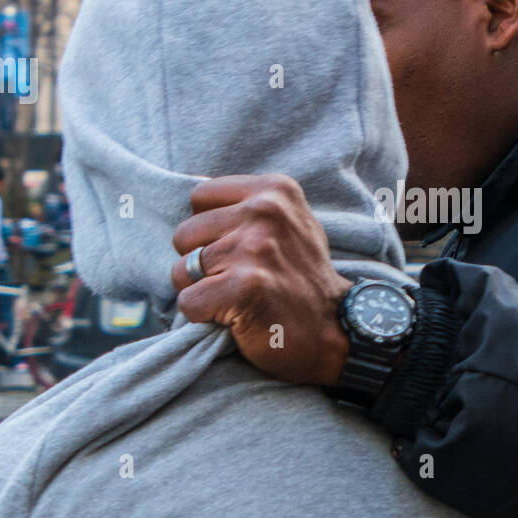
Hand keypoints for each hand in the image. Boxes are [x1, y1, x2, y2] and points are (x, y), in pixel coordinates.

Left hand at [171, 174, 351, 385]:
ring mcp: (255, 248)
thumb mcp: (288, 221)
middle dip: (202, 262)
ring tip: (240, 296)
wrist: (335, 330)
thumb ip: (246, 204)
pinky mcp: (244, 286)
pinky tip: (238, 315)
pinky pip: (188, 301)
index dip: (209, 230)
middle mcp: (265, 211)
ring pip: (182, 269)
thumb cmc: (302, 278)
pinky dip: (204, 316)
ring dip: (203, 291)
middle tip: (239, 278)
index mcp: (274, 190)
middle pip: (185, 234)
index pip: (199, 198)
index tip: (239, 251)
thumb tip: (193, 188)